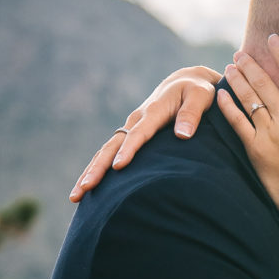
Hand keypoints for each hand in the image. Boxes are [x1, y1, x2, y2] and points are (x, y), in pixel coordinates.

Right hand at [69, 65, 219, 200]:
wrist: (185, 83)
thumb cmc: (197, 91)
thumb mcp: (201, 96)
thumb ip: (192, 113)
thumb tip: (183, 135)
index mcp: (154, 111)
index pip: (139, 133)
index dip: (129, 150)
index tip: (119, 167)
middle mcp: (136, 120)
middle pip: (113, 146)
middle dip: (98, 167)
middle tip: (85, 188)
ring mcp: (130, 128)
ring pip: (105, 151)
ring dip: (91, 172)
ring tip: (76, 196)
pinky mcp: (129, 136)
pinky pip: (109, 153)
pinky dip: (96, 169)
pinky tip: (86, 188)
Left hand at [218, 37, 278, 208]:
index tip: (273, 40)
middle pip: (267, 86)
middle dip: (252, 66)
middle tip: (242, 52)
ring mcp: (270, 136)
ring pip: (250, 100)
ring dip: (239, 81)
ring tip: (230, 66)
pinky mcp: (256, 151)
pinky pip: (238, 124)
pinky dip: (228, 107)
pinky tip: (220, 94)